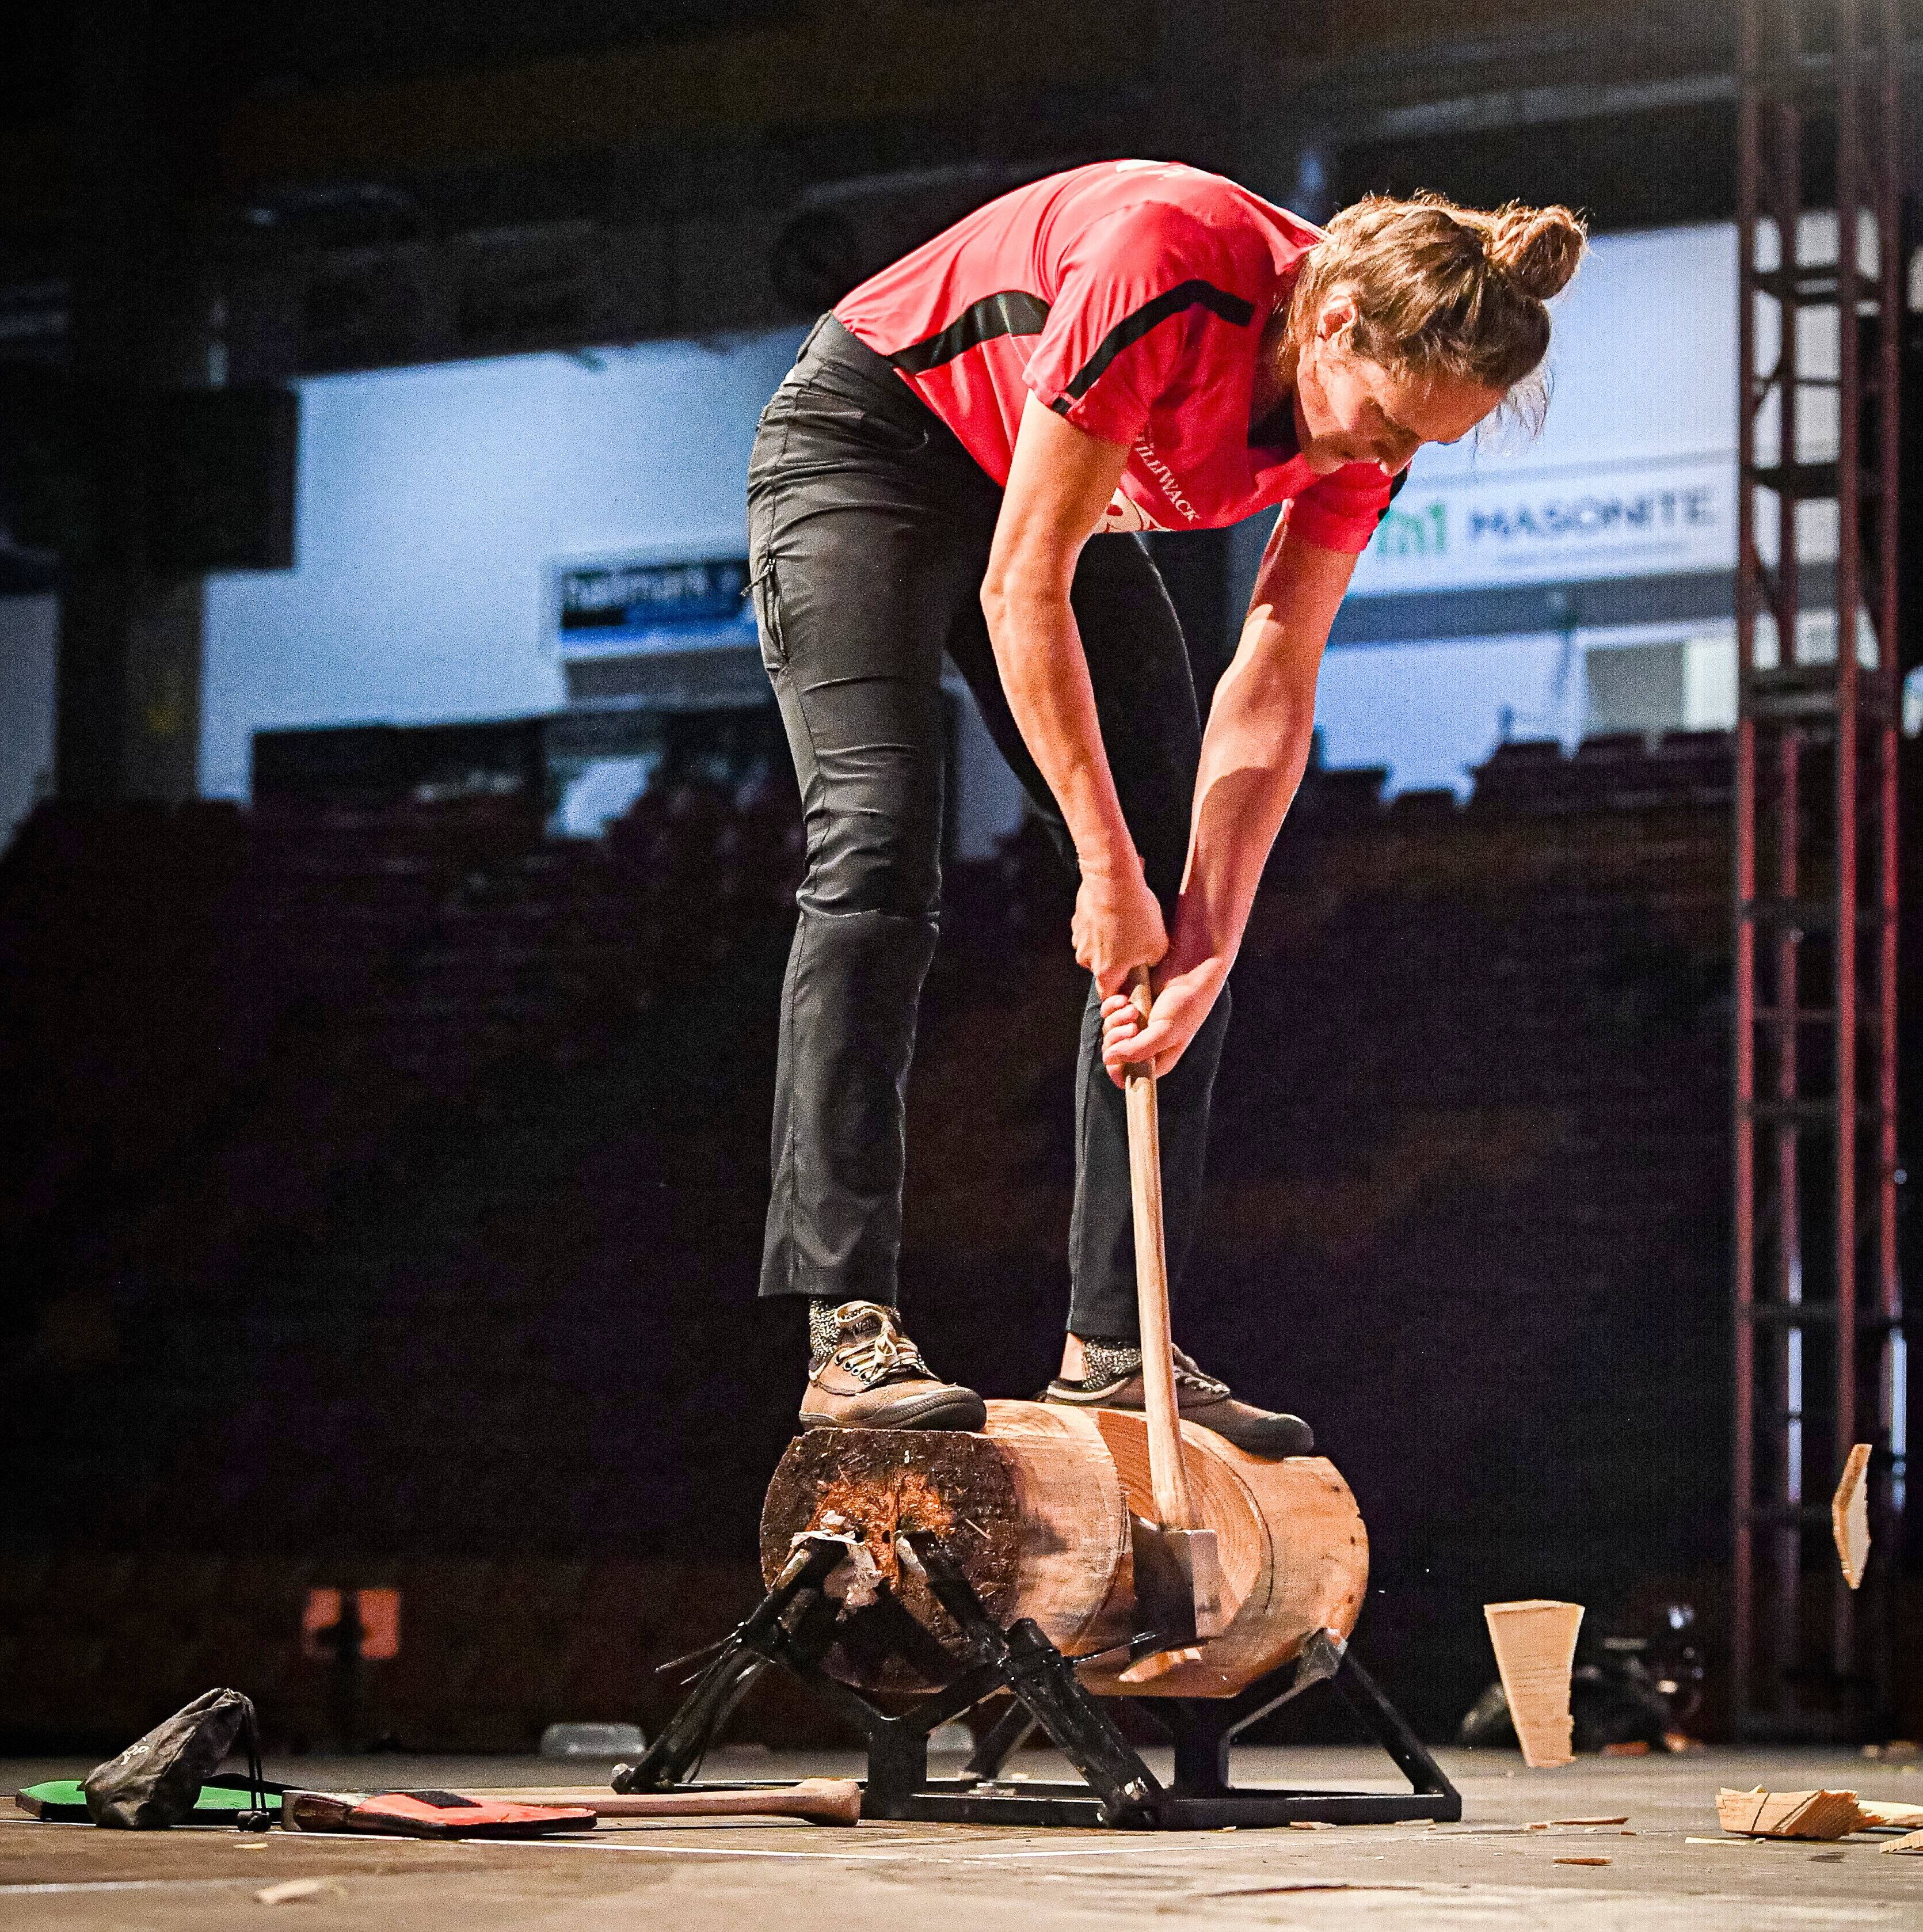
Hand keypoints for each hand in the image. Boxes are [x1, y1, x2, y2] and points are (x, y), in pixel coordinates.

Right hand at [1071, 862, 1166, 995]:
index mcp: (1106, 972)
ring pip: (1097, 947)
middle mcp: (1087, 958)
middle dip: (1118, 961)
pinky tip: (1118, 910)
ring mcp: (1079, 938)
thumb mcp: (1158, 946)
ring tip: (1129, 923)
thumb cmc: (1135, 915)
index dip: (1119, 995)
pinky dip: (1104, 923)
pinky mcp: (1078, 919)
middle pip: (1103, 969)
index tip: (1131, 987)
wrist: (1113, 880)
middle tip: (1136, 946)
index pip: (1108, 995)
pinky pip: (1092, 928)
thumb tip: (1147, 961)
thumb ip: (1150, 962)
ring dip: (1111, 940)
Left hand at [1099, 957, 1228, 1086]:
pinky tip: (1125, 999)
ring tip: (1133, 1009)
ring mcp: (1134, 1024)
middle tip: (1133, 1026)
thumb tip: (1109, 1058)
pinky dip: (1112, 1006)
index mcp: (1156, 1059)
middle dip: (1118, 1039)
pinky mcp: (1126, 1005)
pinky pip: (1107, 1011)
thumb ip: (1138, 1050)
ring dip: (1116, 1020)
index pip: (1127, 1077)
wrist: (1189, 969)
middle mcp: (1143, 1044)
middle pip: (1113, 1054)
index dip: (1117, 1069)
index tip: (1116, 1056)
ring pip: (1108, 1031)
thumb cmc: (1186, 1004)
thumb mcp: (1165, 1032)